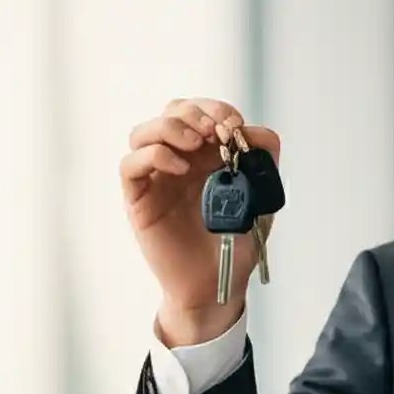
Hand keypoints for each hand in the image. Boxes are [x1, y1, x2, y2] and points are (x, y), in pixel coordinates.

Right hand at [119, 97, 281, 345]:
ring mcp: (155, 177)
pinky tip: (178, 167)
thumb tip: (255, 131)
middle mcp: (177, 160)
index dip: (216, 109)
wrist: (216, 283)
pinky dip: (153, 155)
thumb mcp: (261, 197)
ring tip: (196, 143)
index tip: (234, 125)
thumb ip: (263, 161)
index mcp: (205, 155)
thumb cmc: (235, 242)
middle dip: (195, 112)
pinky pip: (130, 165)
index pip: (200, 112)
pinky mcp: (138, 198)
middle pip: (171, 112)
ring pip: (144, 131)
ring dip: (171, 127)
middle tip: (215, 132)